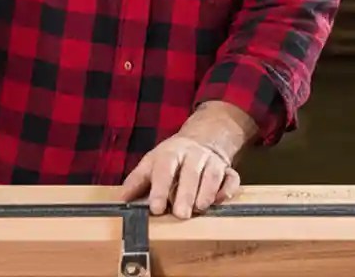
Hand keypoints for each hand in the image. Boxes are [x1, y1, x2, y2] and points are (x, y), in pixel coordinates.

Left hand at [120, 101, 253, 218]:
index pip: (165, 168)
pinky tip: (220, 201)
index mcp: (171, 152)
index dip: (160, 188)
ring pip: (212, 174)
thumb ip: (137, 181)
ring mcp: (212, 161)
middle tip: (181, 215)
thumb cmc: (171, 158)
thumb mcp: (151, 163)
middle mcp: (193, 154)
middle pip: (190, 172)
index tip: (156, 208)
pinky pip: (232, 178)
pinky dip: (228, 189)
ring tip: (199, 209)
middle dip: (186, 193)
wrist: (201, 140)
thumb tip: (122, 199)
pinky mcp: (227, 169)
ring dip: (207, 192)